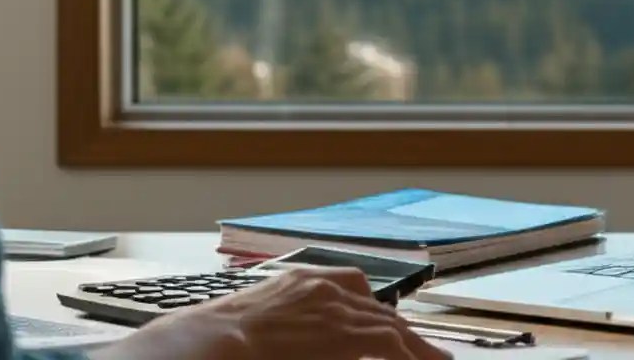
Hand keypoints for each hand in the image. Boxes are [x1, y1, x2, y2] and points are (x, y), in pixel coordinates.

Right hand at [92, 267, 451, 359]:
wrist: (205, 343)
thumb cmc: (213, 342)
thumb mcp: (254, 323)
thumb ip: (283, 326)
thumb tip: (289, 343)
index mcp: (301, 280)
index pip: (354, 289)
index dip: (377, 311)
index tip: (391, 328)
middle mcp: (323, 287)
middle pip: (378, 309)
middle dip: (404, 332)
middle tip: (428, 351)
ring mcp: (335, 308)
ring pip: (391, 327)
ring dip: (417, 348)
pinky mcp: (343, 334)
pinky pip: (388, 345)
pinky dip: (408, 356)